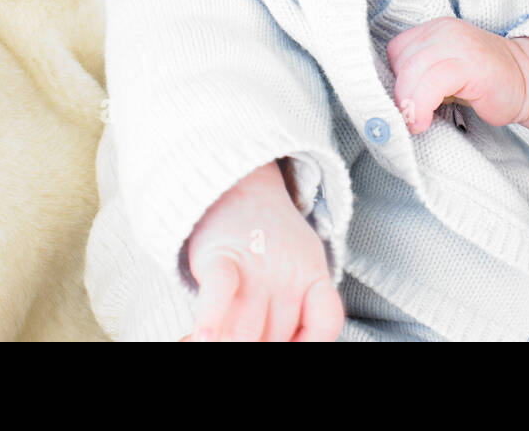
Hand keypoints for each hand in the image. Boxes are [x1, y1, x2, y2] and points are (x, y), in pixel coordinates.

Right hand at [180, 160, 343, 341]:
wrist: (240, 183)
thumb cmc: (268, 238)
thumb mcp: (299, 264)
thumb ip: (297, 307)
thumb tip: (277, 340)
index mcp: (313, 275)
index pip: (325, 322)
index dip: (306, 344)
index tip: (287, 344)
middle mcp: (289, 274)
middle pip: (278, 336)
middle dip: (257, 344)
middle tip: (242, 334)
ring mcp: (257, 265)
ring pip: (246, 330)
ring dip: (228, 342)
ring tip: (215, 341)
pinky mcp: (220, 258)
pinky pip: (220, 293)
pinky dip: (211, 317)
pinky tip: (204, 337)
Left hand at [387, 16, 528, 133]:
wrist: (528, 82)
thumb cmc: (484, 84)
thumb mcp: (443, 74)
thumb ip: (419, 77)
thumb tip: (389, 101)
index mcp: (434, 30)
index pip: (396, 50)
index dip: (395, 80)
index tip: (403, 104)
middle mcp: (443, 30)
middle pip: (401, 60)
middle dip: (399, 94)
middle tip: (406, 119)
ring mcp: (458, 43)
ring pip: (412, 70)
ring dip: (407, 103)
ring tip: (415, 123)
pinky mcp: (471, 63)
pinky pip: (433, 81)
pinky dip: (420, 104)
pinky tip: (423, 121)